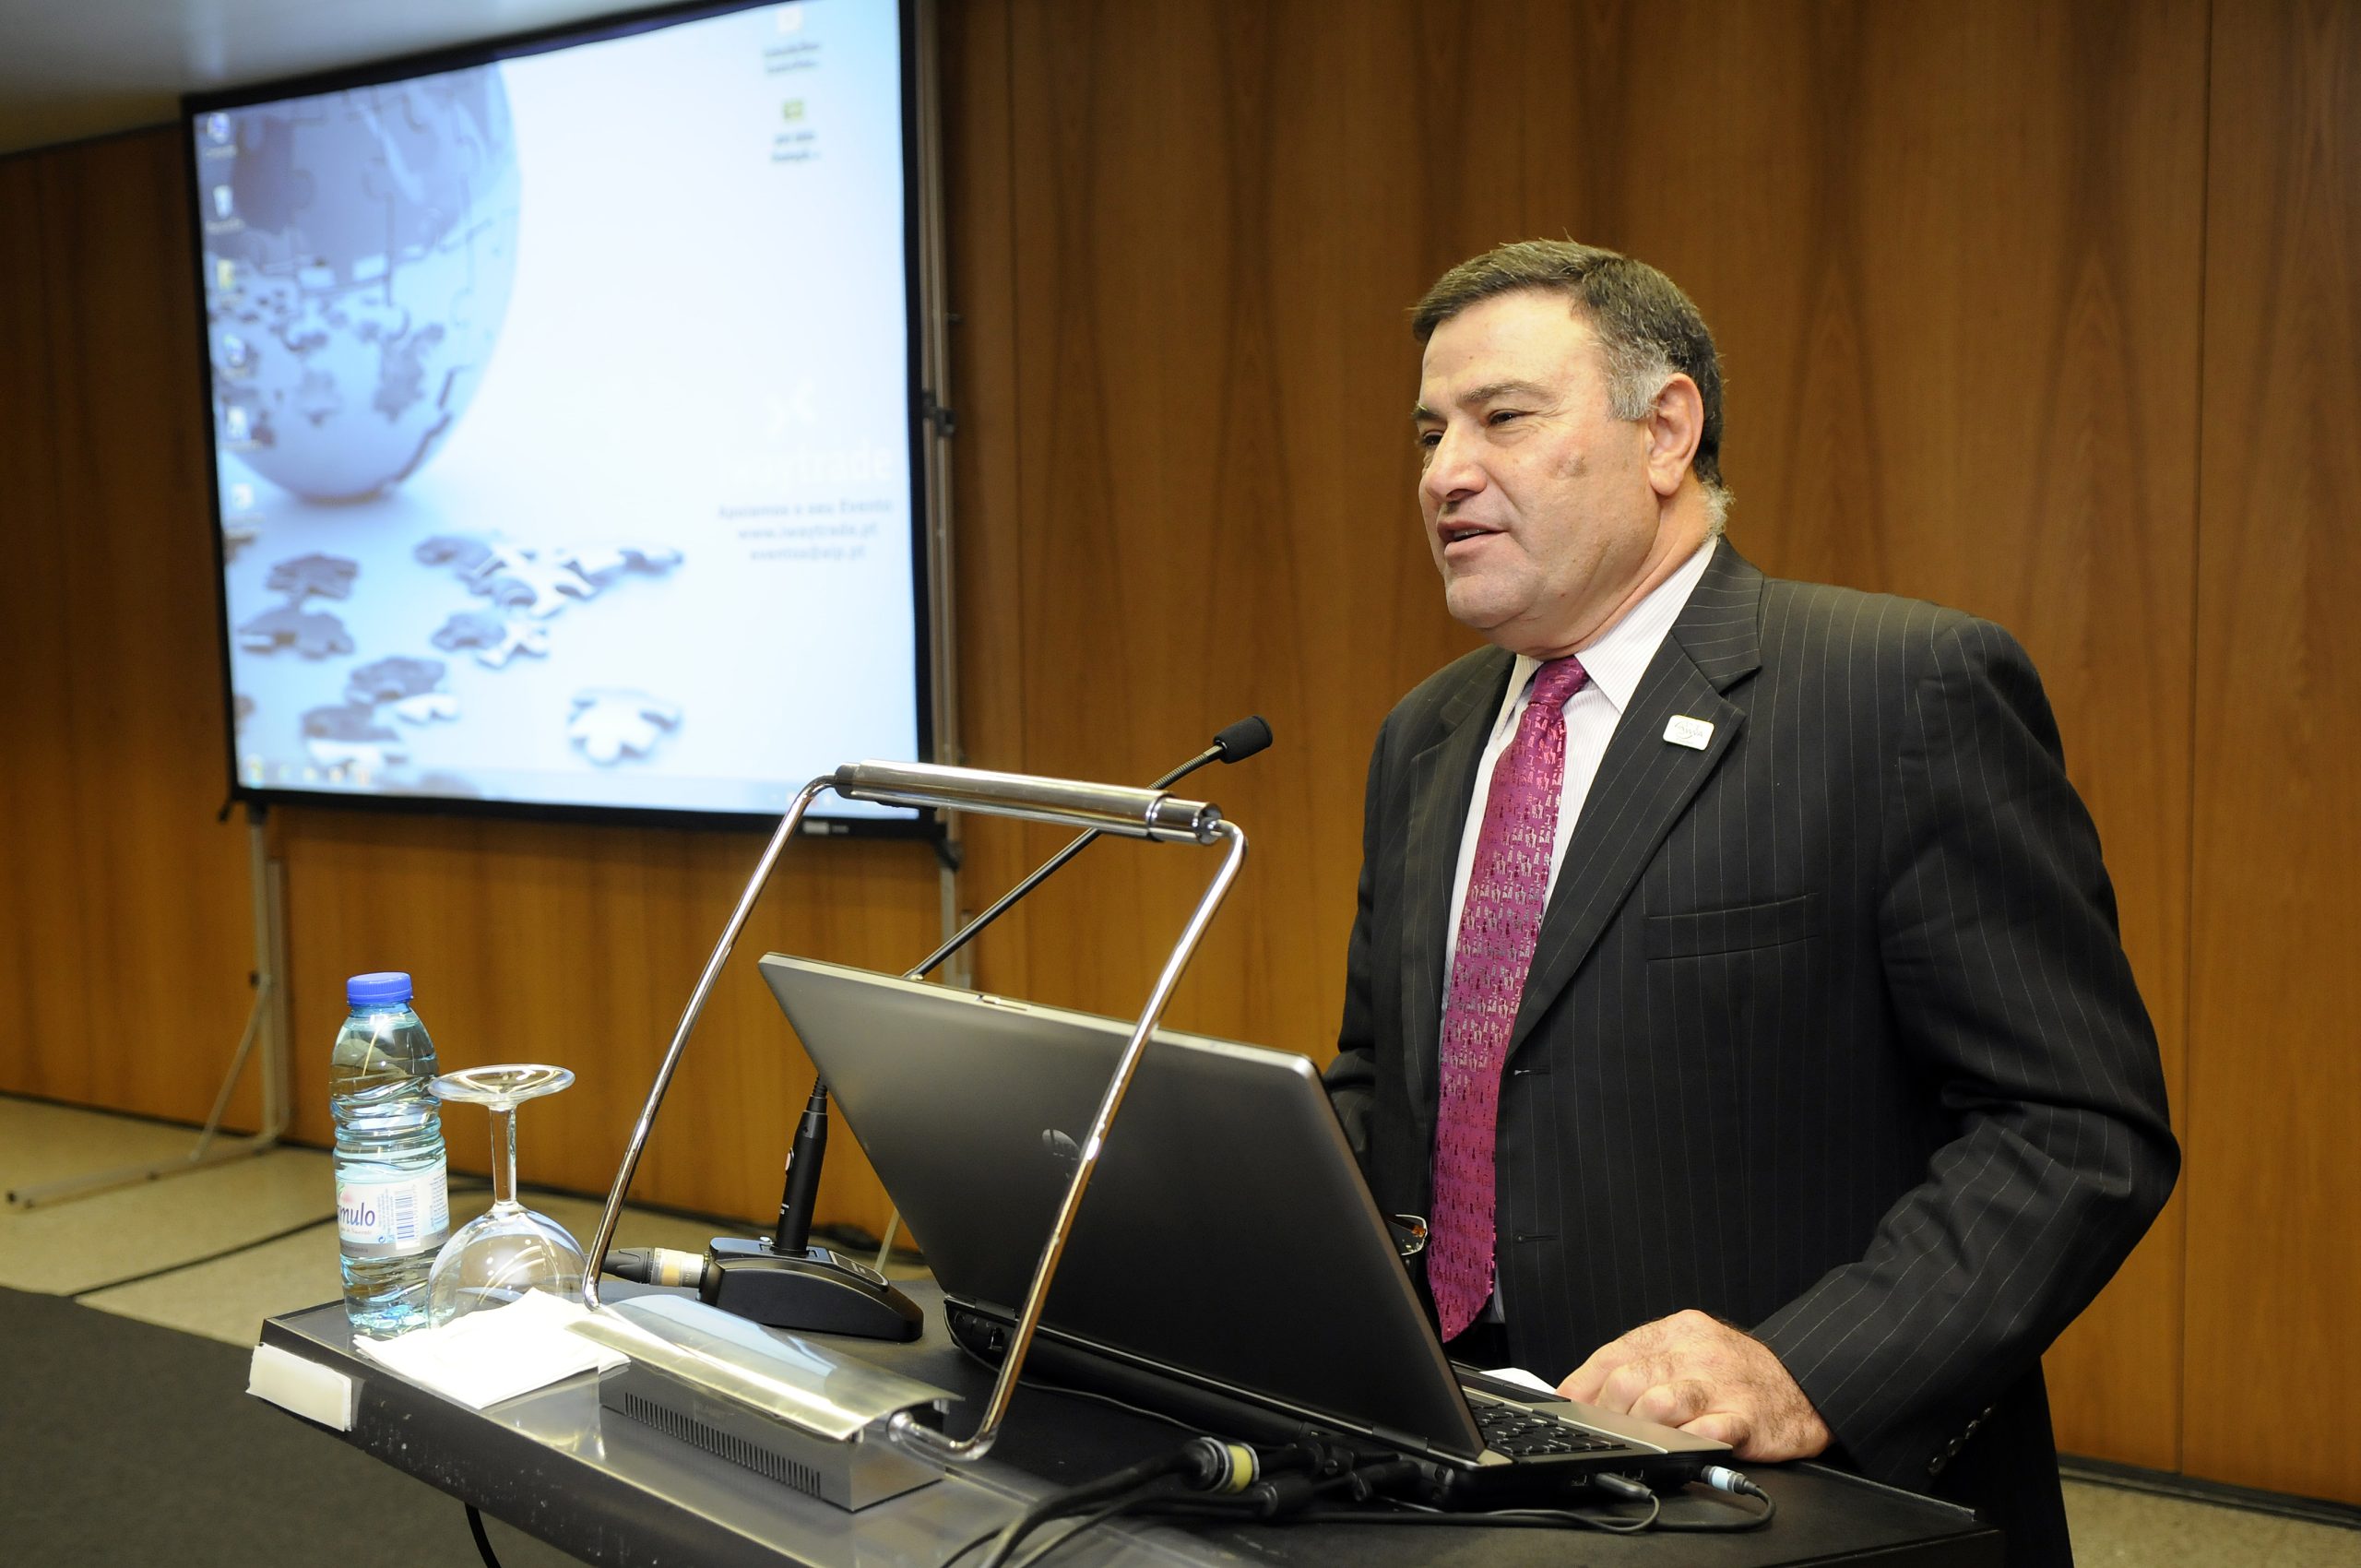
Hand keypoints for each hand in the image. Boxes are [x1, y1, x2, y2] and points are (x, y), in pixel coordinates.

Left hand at [1558, 1309, 1830, 1462]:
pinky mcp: (1746, 1418)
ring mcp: (1722, 1384)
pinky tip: (1678, 1447)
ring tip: (1642, 1439)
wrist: (1808, 1385)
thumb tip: (1579, 1392)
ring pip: (1659, 1403)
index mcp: (1677, 1331)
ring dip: (1641, 1429)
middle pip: (1629, 1380)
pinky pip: (1704, 1432)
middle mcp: (1698, 1351)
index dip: (1583, 1385)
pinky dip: (1683, 1444)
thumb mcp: (1688, 1353)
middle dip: (1608, 1413)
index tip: (1568, 1407)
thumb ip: (1640, 1365)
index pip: (1613, 1353)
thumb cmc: (1738, 1374)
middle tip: (1610, 1431)